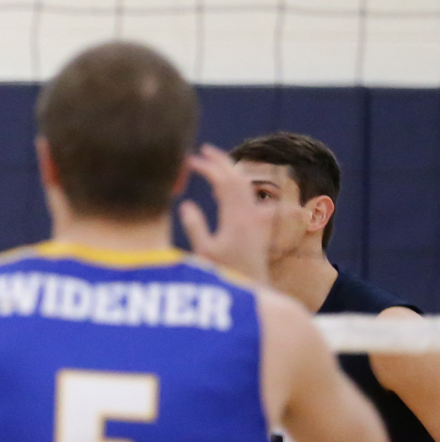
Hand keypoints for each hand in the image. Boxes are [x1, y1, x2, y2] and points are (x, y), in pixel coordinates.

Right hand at [179, 144, 272, 284]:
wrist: (254, 292)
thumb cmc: (226, 277)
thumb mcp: (205, 254)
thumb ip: (196, 228)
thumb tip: (186, 204)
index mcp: (237, 218)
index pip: (224, 182)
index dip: (208, 167)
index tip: (190, 159)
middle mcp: (250, 216)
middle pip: (239, 178)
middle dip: (222, 161)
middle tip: (204, 149)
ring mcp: (255, 221)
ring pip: (245, 186)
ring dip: (229, 171)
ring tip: (213, 162)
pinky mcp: (255, 228)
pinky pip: (247, 197)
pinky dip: (235, 185)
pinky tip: (222, 190)